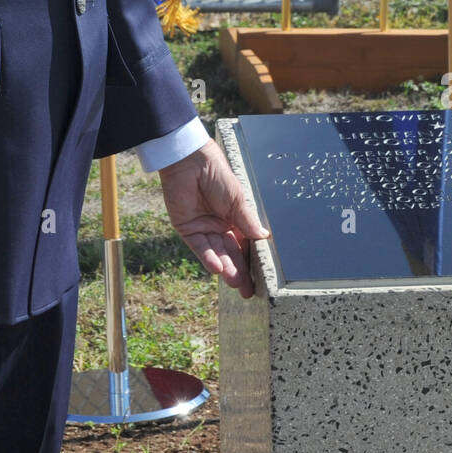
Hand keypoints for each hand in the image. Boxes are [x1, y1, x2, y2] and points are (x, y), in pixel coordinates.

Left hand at [158, 139, 269, 298]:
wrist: (191, 161)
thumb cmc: (217, 174)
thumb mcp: (237, 200)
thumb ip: (247, 222)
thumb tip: (265, 238)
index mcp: (234, 217)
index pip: (244, 244)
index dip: (251, 260)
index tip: (260, 278)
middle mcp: (219, 225)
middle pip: (230, 253)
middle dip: (239, 271)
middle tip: (247, 291)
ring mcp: (203, 228)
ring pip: (216, 253)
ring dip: (225, 268)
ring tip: (235, 282)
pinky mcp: (186, 229)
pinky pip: (199, 247)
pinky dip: (208, 258)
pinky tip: (218, 268)